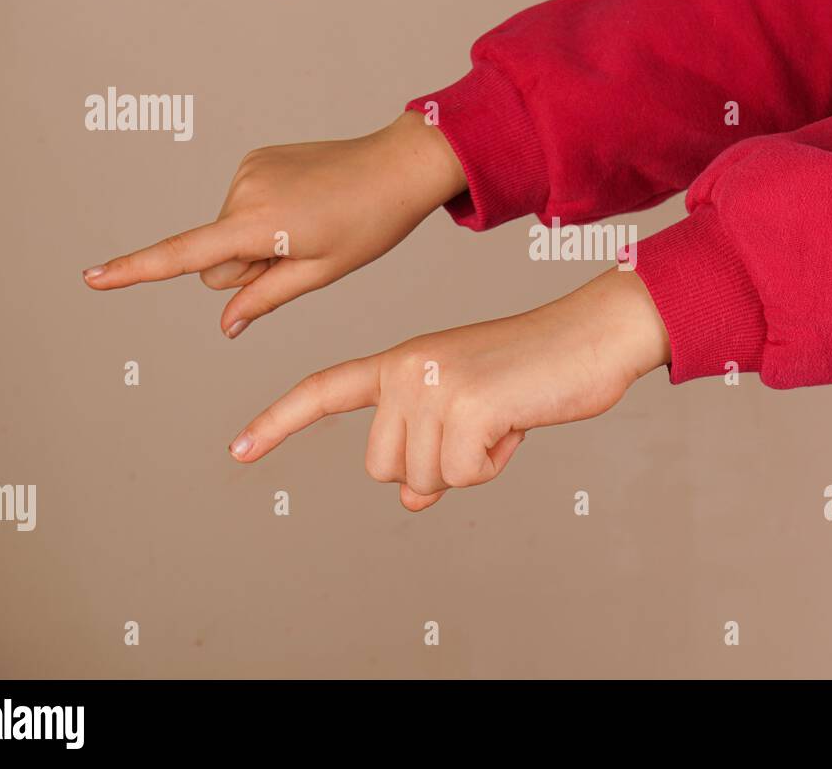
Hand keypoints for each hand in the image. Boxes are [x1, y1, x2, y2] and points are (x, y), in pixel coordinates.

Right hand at [81, 110, 466, 336]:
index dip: (136, 270)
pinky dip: (265, 217)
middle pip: (215, 259)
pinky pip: (243, 207)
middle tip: (303, 253)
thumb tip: (225, 325)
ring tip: (311, 226)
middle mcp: (242, 191)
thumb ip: (263, 298)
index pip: (185, 255)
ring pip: (228, 234)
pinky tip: (306, 206)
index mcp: (258, 223)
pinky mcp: (256, 158)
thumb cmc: (368, 224)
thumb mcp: (319, 272)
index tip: (92, 278)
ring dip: (259, 242)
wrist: (397, 166)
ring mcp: (248, 170)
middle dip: (246, 268)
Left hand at [228, 268, 671, 510]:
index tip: (239, 451)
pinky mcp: (464, 403)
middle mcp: (406, 367)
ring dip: (469, 465)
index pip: (326, 390)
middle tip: (481, 428)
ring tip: (502, 418)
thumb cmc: (536, 371)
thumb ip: (431, 445)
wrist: (593, 333)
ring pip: (421, 476)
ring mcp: (431, 383)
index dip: (279, 423)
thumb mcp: (474, 409)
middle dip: (433, 466)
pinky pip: (462, 476)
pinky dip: (494, 464)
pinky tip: (515, 423)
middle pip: (383, 466)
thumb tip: (410, 498)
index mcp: (403, 360)